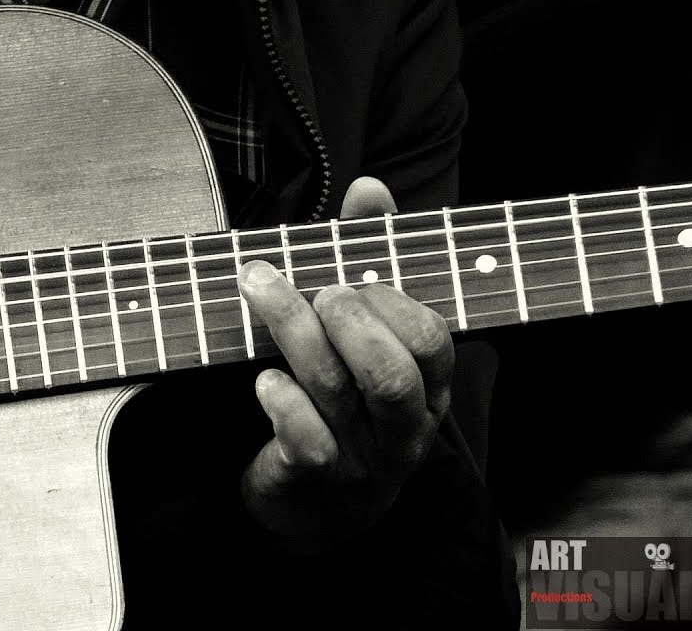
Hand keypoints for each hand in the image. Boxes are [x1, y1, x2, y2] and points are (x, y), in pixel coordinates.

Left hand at [237, 177, 452, 553]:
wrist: (309, 505)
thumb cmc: (336, 400)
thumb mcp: (356, 334)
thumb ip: (368, 258)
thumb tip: (370, 186)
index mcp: (425, 390)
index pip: (431, 341)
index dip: (390, 301)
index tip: (346, 276)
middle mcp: (402, 429)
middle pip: (391, 372)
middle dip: (349, 319)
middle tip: (314, 289)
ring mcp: (362, 461)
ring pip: (339, 394)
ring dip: (295, 333)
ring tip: (260, 290)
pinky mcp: (316, 482)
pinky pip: (308, 443)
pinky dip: (284, 403)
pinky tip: (263, 380)